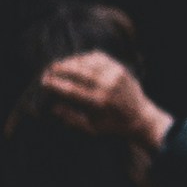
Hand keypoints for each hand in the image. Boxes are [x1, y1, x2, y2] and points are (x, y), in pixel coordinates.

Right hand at [35, 49, 170, 155]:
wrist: (141, 118)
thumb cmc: (114, 126)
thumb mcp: (92, 129)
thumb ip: (72, 118)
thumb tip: (54, 107)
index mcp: (99, 102)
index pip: (71, 90)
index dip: (56, 84)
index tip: (44, 81)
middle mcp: (107, 86)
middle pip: (78, 71)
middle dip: (60, 69)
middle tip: (48, 69)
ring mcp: (115, 75)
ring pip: (88, 61)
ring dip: (71, 61)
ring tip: (60, 64)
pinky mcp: (120, 68)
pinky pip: (100, 57)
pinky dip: (86, 57)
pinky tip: (77, 60)